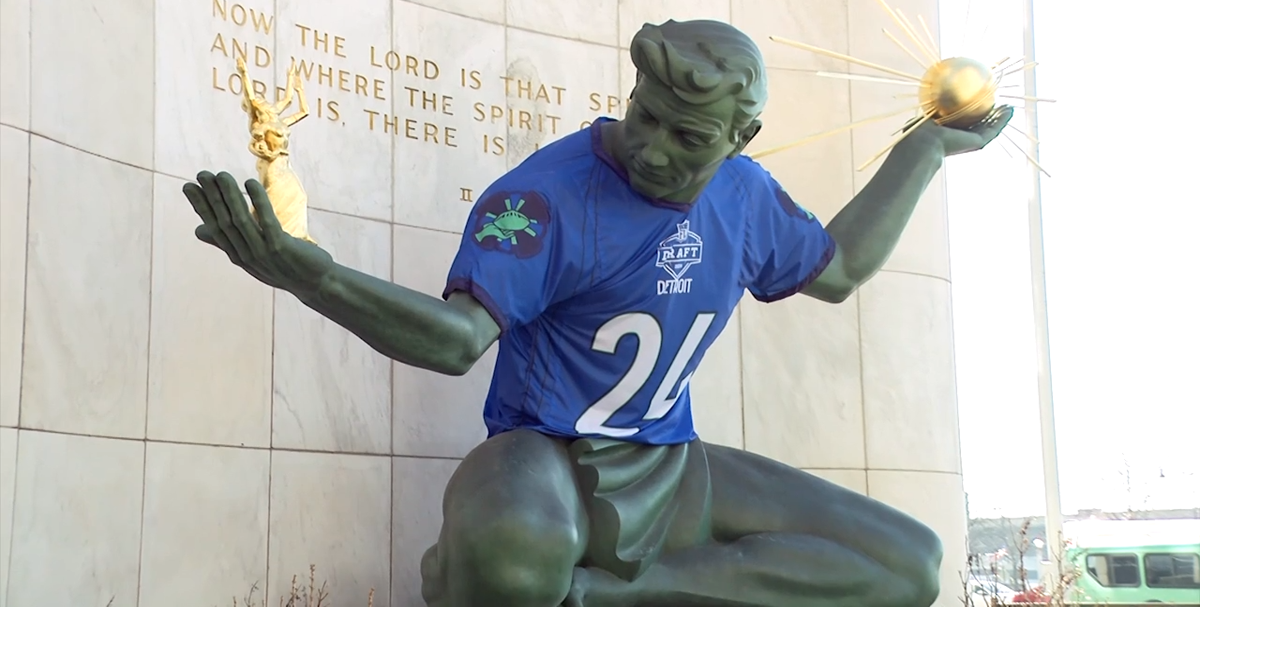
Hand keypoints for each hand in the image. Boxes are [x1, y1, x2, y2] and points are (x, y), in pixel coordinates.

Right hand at [183, 171, 333, 297]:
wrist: (315, 285)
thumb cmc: (283, 268)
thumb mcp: (251, 258)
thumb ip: (227, 243)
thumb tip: (197, 231)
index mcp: (237, 256)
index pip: (213, 228)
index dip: (200, 207)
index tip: (188, 186)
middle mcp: (246, 256)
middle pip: (224, 221)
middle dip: (212, 196)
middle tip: (202, 174)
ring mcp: (263, 252)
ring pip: (241, 219)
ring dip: (231, 195)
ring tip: (222, 175)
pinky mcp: (281, 247)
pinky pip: (266, 220)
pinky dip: (257, 200)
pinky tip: (250, 182)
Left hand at [902, 105, 1013, 157]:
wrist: (924, 143)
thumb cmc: (920, 131)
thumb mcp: (925, 114)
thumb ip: (929, 104)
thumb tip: (928, 90)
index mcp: (951, 131)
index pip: (964, 120)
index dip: (973, 110)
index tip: (981, 99)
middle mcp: (962, 137)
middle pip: (981, 124)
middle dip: (991, 115)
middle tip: (999, 102)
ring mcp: (971, 141)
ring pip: (991, 127)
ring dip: (1001, 117)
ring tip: (1009, 106)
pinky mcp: (979, 142)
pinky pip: (995, 129)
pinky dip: (1003, 120)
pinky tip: (1010, 109)